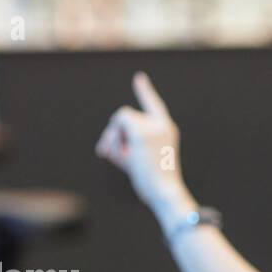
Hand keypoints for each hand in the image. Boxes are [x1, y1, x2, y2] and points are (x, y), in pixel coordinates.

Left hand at [96, 72, 188, 213]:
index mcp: (167, 131)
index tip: (139, 78)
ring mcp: (154, 127)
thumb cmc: (154, 184)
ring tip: (122, 159)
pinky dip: (114, 139)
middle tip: (105, 153)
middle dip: (113, 133)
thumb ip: (126, 147)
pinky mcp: (143, 133)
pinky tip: (123, 156)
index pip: (154, 105)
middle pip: (126, 115)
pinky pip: (119, 123)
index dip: (145, 91)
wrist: (165, 193)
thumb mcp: (139, 161)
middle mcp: (163, 125)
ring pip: (121, 118)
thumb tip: (105, 145)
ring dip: (113, 138)